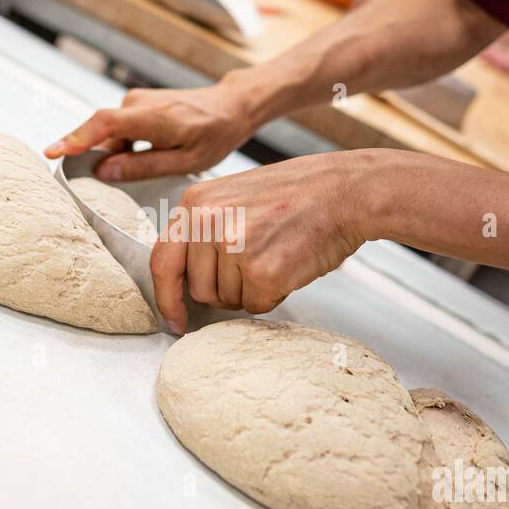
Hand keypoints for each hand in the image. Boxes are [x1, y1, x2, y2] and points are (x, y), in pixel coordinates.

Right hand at [44, 83, 259, 180]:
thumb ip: (143, 166)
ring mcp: (135, 102)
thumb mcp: (185, 160)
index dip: (75, 139)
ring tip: (140, 169)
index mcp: (153, 117)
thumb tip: (104, 171)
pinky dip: (120, 148)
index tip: (53, 153)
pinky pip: (119, 130)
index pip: (103, 124)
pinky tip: (141, 160)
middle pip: (102, 134)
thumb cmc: (215, 134)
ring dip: (113, 155)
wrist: (231, 106)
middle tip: (87, 183)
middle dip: (91, 158)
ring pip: (110, 135)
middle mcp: (137, 103)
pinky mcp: (136, 106)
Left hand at [151, 151, 375, 332]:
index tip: (174, 318)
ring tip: (277, 254)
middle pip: (199, 289)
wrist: (345, 191)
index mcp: (195, 203)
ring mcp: (234, 247)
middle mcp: (208, 223)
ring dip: (252, 290)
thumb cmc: (296, 194)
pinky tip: (290, 265)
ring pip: (228, 300)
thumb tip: (185, 280)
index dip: (166, 297)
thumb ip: (204, 230)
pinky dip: (275, 294)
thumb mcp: (233, 197)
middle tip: (257, 262)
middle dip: (225, 289)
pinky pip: (257, 305)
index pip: (163, 261)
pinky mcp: (263, 272)